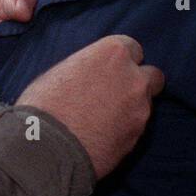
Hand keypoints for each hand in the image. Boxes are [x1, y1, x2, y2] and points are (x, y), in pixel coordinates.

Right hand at [17, 34, 163, 178]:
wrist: (46, 148)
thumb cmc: (43, 106)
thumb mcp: (60, 71)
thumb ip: (87, 68)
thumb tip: (91, 75)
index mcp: (113, 53)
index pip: (133, 48)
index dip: (121, 61)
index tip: (109, 71)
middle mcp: (134, 78)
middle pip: (152, 76)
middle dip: (139, 83)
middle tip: (116, 94)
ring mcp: (140, 109)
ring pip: (145, 104)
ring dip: (131, 108)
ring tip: (103, 120)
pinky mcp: (138, 137)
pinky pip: (137, 128)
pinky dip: (125, 130)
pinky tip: (103, 136)